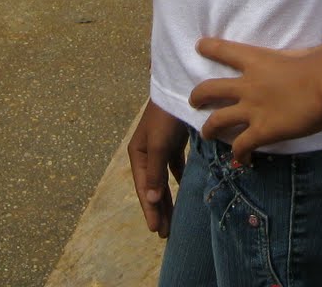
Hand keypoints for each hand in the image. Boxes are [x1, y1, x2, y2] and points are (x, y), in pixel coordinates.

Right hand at [126, 100, 186, 237]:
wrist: (179, 89)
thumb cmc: (165, 118)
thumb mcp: (158, 145)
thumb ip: (155, 172)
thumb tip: (152, 200)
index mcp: (138, 155)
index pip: (145, 189)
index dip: (150, 209)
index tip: (156, 230)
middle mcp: (147, 154)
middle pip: (153, 187)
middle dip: (158, 209)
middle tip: (164, 233)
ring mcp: (160, 148)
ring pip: (163, 180)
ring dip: (167, 199)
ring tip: (171, 219)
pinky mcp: (173, 143)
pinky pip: (174, 167)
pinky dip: (178, 180)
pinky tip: (183, 191)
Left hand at [188, 38, 321, 163]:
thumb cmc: (321, 62)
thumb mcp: (300, 54)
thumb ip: (293, 60)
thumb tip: (311, 59)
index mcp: (256, 60)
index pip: (224, 49)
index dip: (208, 47)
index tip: (199, 46)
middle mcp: (247, 85)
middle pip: (210, 89)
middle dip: (198, 96)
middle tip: (194, 101)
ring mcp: (251, 109)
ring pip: (217, 121)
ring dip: (209, 129)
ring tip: (206, 134)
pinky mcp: (261, 131)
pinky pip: (242, 146)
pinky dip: (240, 154)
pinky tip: (244, 160)